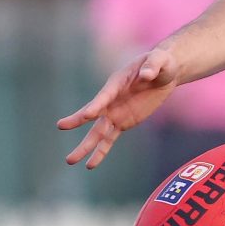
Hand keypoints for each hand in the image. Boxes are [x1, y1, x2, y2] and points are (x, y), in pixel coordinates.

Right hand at [58, 45, 181, 168]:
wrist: (163, 74)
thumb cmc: (160, 63)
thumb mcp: (159, 61)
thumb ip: (152, 66)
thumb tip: (147, 75)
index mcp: (116, 83)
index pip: (105, 95)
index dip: (97, 104)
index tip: (88, 114)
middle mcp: (111, 100)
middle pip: (93, 113)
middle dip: (78, 120)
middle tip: (61, 125)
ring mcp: (115, 113)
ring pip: (97, 132)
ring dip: (85, 146)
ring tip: (70, 160)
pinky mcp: (123, 123)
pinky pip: (109, 139)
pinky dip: (101, 151)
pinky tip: (90, 164)